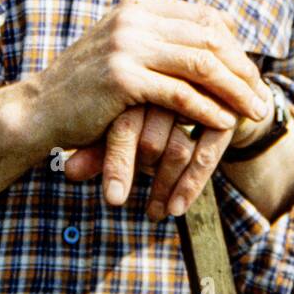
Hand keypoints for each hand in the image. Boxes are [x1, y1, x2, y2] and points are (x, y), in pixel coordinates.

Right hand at [28, 0, 269, 213]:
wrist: (40, 109)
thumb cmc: (86, 87)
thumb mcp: (124, 48)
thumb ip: (161, 37)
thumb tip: (218, 29)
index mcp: (138, 5)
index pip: (203, 16)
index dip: (234, 44)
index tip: (251, 71)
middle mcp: (133, 17)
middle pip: (208, 37)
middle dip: (241, 67)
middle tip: (261, 93)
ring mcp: (126, 45)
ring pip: (200, 64)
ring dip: (233, 89)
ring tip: (253, 111)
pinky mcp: (122, 77)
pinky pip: (179, 93)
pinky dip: (206, 109)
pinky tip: (223, 122)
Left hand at [64, 83, 274, 219]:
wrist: (210, 101)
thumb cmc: (155, 116)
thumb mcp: (125, 129)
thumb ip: (99, 148)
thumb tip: (67, 172)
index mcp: (137, 78)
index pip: (121, 124)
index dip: (112, 161)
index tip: (104, 193)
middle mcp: (167, 83)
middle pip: (148, 137)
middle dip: (132, 174)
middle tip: (117, 202)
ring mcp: (199, 96)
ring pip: (177, 149)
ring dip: (163, 187)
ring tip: (152, 215)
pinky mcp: (226, 111)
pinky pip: (205, 154)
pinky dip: (191, 184)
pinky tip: (177, 209)